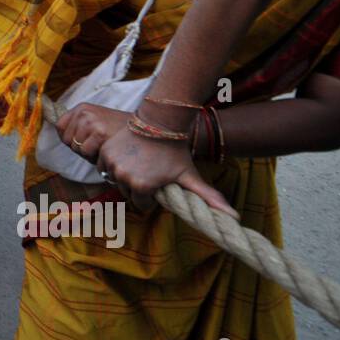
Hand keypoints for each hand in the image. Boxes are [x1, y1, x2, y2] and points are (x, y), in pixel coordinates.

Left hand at [54, 103, 130, 163]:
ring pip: (76, 148)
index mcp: (82, 107)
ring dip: (88, 154)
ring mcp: (91, 121)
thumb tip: (63, 139)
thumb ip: (78, 128)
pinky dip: (94, 157)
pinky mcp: (99, 132)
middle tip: (97, 144)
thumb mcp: (96, 121)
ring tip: (103, 146)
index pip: (60, 127)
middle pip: (67, 140)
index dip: (70, 138)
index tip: (85, 140)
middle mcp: (84, 112)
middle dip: (80, 148)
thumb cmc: (118, 131)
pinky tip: (106, 150)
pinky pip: (86, 152)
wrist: (143, 130)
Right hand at [97, 130, 238, 217]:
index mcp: (143, 187)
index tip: (160, 182)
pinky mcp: (104, 153)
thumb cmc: (175, 151)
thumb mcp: (190, 176)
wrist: (159, 122)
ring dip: (124, 176)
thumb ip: (209, 198)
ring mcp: (112, 164)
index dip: (153, 195)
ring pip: (115, 180)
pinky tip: (128, 157)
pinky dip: (112, 165)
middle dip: (137, 187)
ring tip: (140, 163)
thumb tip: (234, 217)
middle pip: (128, 193)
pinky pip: (104, 167)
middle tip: (150, 172)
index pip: (143, 204)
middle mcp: (124, 177)